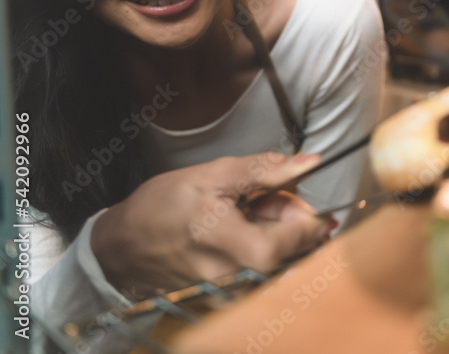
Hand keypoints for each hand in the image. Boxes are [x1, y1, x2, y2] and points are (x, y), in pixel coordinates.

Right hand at [90, 152, 334, 297]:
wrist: (122, 244)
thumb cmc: (162, 205)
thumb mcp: (214, 174)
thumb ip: (266, 170)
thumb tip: (311, 162)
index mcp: (229, 246)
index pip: (293, 241)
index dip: (306, 219)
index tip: (296, 199)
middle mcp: (233, 280)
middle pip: (290, 252)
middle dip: (288, 223)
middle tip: (263, 202)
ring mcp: (229, 296)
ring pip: (279, 263)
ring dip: (275, 236)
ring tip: (247, 217)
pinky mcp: (226, 302)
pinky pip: (263, 275)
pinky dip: (261, 251)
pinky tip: (241, 236)